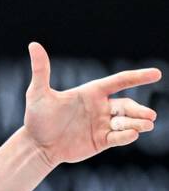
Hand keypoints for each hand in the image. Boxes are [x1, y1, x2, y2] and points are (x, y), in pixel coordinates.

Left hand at [23, 41, 159, 166]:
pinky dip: (127, 136)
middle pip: (127, 105)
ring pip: (126, 121)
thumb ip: (41, 70)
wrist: (35, 145)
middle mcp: (101, 107)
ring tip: (147, 124)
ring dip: (138, 122)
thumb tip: (33, 44)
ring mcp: (102, 124)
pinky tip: (133, 135)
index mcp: (92, 92)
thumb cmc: (37, 118)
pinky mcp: (100, 141)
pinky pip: (118, 138)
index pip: (119, 81)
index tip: (156, 74)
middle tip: (150, 115)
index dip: (138, 77)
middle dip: (139, 110)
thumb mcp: (38, 93)